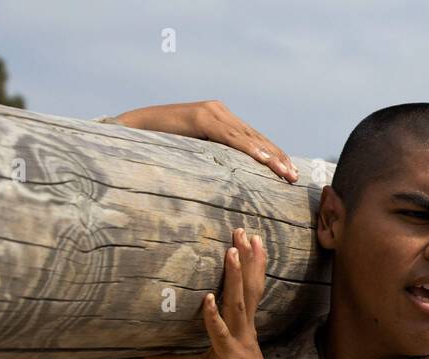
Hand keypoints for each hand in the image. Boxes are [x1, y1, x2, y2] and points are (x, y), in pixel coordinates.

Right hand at [112, 100, 297, 182]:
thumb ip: (210, 155)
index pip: (253, 139)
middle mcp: (220, 111)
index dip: (273, 155)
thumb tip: (227, 178)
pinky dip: (250, 150)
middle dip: (278, 158)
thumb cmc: (159, 143)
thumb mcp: (191, 150)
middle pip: (256, 138)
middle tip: (295, 177)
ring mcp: (212, 112)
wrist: (133, 128)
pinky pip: (231, 137)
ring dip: (270, 157)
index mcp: (220, 118)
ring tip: (286, 173)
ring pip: (248, 138)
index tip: (289, 172)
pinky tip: (265, 161)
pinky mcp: (202, 118)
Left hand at [142, 229, 280, 358]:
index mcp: (241, 330)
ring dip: (234, 277)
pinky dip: (214, 317)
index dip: (247, 268)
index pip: (245, 292)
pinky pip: (222, 334)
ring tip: (232, 250)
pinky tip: (208, 299)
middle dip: (246, 260)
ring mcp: (240, 343)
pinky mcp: (232, 358)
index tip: (247, 242)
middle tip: (244, 231)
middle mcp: (244, 331)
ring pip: (237, 304)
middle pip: (246, 289)